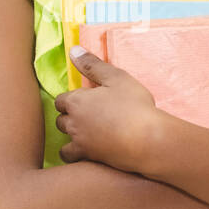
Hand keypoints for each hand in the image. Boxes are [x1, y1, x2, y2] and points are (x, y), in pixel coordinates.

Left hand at [54, 46, 162, 173]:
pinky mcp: (88, 157)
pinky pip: (70, 157)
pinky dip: (74, 154)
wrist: (148, 140)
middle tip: (88, 115)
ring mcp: (79, 142)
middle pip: (60, 119)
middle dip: (70, 116)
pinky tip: (86, 150)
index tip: (84, 100)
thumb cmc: (135, 106)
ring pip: (64, 138)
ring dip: (71, 135)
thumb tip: (73, 50)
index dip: (71, 99)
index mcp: (77, 101)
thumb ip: (93, 64)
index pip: (61, 100)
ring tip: (86, 133)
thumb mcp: (116, 78)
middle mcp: (73, 122)